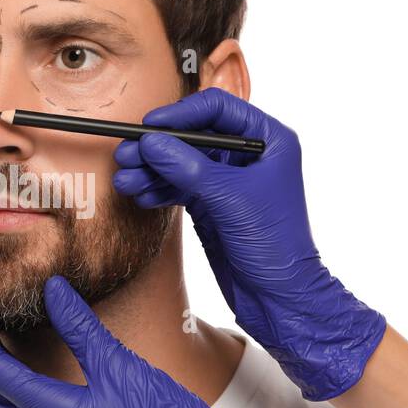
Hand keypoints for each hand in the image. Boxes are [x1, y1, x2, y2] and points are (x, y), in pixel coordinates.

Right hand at [111, 87, 385, 400]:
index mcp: (269, 141)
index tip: (150, 125)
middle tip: (128, 154)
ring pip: (182, 162)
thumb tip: (152, 143)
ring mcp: (228, 180)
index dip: (181, 114)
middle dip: (159, 146)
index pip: (219, 108)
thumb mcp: (230, 200)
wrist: (280, 298)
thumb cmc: (276, 246)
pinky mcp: (213, 204)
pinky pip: (179, 187)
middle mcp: (249, 156)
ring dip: (152, 170)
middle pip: (194, 135)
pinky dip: (159, 189)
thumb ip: (189, 168)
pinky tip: (141, 194)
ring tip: (126, 179)